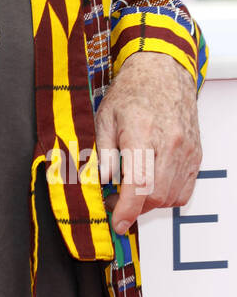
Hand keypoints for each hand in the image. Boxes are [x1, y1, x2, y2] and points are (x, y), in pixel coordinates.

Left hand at [94, 51, 201, 235]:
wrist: (163, 72)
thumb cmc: (131, 92)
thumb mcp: (104, 118)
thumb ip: (103, 154)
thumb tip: (101, 184)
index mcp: (142, 133)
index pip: (138, 184)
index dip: (126, 210)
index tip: (117, 223)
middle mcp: (170, 144)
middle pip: (156, 196)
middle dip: (134, 208)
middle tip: (116, 202)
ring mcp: (187, 150)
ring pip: (171, 196)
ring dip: (150, 203)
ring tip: (132, 190)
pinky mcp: (196, 155)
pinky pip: (185, 190)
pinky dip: (168, 195)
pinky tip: (152, 184)